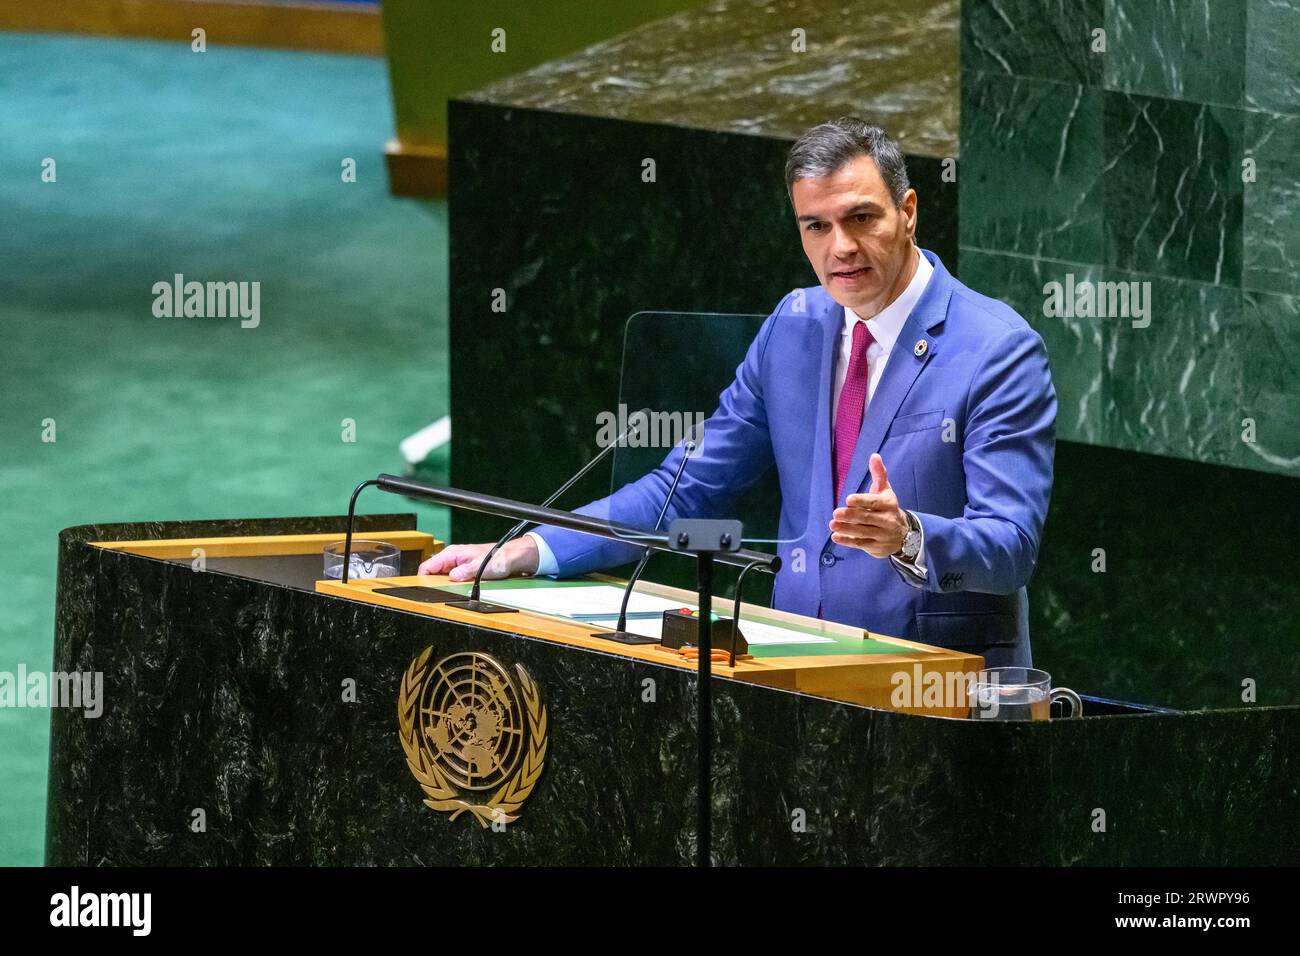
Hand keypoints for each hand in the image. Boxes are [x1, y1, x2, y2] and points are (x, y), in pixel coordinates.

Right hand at [417, 536, 539, 581]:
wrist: (509, 558)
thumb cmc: (497, 558)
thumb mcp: (480, 566)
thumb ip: (465, 571)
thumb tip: (453, 576)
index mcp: (452, 554)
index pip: (428, 565)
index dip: (423, 578)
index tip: (424, 588)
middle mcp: (451, 558)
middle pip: (432, 572)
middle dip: (431, 583)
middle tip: (436, 593)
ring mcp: (456, 564)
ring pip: (440, 576)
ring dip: (441, 584)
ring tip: (446, 592)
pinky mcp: (461, 570)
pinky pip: (449, 578)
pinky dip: (450, 584)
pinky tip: (454, 589)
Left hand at [829, 453, 908, 558]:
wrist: (904, 535)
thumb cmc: (888, 508)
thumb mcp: (885, 491)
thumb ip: (879, 474)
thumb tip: (874, 455)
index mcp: (888, 504)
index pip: (874, 503)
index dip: (861, 501)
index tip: (848, 499)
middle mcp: (887, 520)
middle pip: (867, 518)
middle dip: (851, 516)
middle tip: (836, 513)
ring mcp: (882, 535)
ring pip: (862, 532)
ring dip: (846, 529)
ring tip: (833, 524)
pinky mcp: (876, 547)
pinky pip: (861, 544)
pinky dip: (848, 541)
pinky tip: (836, 537)